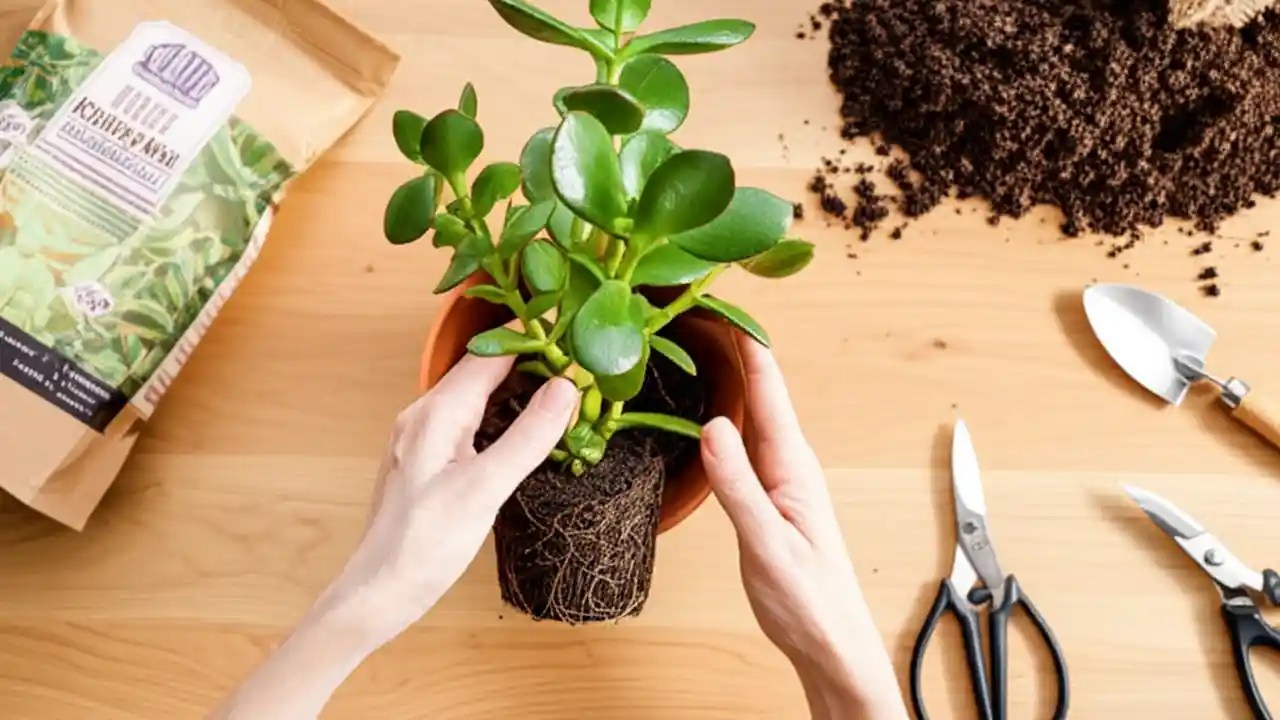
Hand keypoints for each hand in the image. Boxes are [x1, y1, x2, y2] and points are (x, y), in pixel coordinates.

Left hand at [212, 356, 576, 719]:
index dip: (533, 337)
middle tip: (581, 361)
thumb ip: (528, 436)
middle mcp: (423, 414)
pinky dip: (501, 414)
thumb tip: (567, 385)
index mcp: (436, 413)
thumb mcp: (485, 489)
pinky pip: (469, 419)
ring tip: (565, 389)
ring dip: (517, 387)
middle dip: (530, 359)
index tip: (576, 331)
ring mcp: (422, 436)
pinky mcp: (426, 459)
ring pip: (476, 394)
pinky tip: (526, 430)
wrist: (378, 592)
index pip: (489, 352)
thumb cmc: (425, 545)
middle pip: (483, 369)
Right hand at [701, 337, 906, 719]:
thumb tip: (712, 426)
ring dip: (730, 379)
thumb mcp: (766, 544)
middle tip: (698, 310)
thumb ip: (739, 487)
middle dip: (733, 349)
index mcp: (792, 466)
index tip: (721, 303)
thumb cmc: (807, 600)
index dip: (746, 344)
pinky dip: (726, 416)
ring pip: (752, 415)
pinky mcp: (770, 498)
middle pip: (760, 393)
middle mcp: (789, 464)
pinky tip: (709, 412)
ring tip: (701, 345)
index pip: (768, 390)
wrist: (830, 644)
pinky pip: (746, 443)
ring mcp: (780, 480)